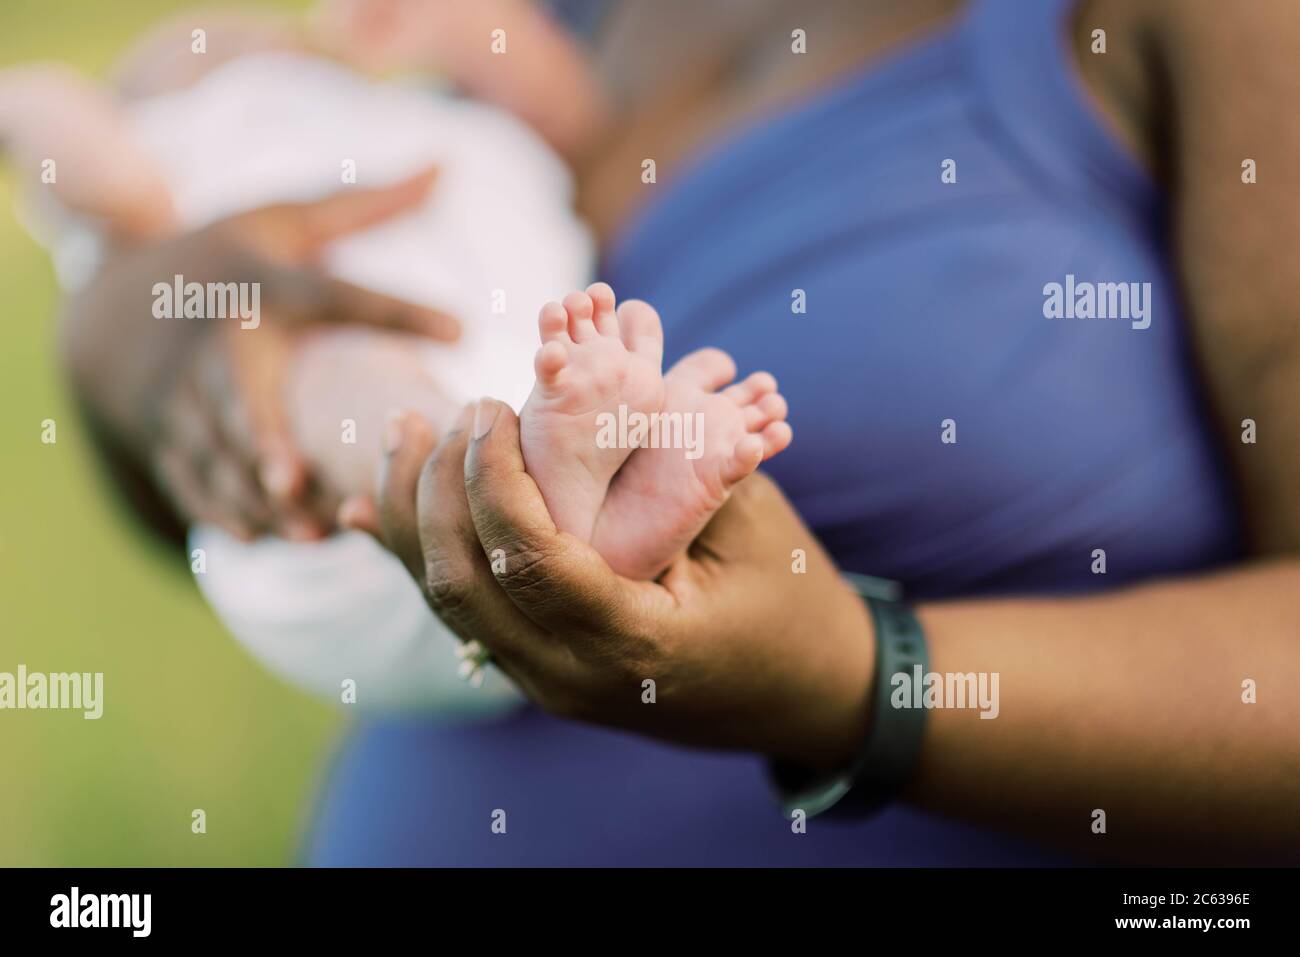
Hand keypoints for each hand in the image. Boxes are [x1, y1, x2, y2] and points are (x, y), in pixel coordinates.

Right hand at [62, 169, 458, 539]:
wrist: (119, 304)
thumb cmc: (231, 261)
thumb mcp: (287, 219)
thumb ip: (364, 204)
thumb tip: (446, 162)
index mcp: (264, 283)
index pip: (334, 292)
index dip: (396, 308)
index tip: (462, 328)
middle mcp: (219, 344)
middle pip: (241, 395)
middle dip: (263, 439)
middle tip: (299, 479)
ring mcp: (182, 396)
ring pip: (213, 451)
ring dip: (253, 492)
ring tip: (306, 529)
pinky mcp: (168, 436)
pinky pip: (189, 477)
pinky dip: (221, 509)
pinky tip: (264, 539)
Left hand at [357, 399, 875, 768]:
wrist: (804, 695)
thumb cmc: (793, 605)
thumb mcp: (751, 529)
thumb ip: (674, 468)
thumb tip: (603, 384)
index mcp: (633, 646)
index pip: (527, 561)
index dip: (495, 477)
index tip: (494, 406)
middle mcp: (572, 677)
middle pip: (463, 583)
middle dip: (442, 486)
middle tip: (460, 410)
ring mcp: (549, 680)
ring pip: (447, 601)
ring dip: (416, 511)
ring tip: (407, 429)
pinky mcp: (541, 666)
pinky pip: (462, 613)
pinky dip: (416, 554)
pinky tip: (371, 510)